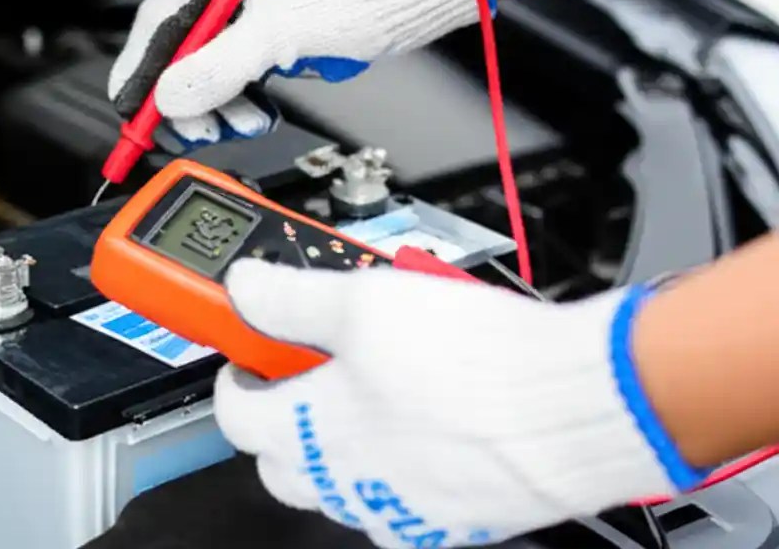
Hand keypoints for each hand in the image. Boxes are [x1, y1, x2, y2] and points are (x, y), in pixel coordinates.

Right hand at [107, 0, 481, 144]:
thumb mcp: (280, 31)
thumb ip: (219, 67)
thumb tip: (171, 97)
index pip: (157, 25)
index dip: (141, 75)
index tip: (133, 115)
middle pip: (177, 52)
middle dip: (187, 99)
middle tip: (198, 131)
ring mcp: (244, 8)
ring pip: (205, 70)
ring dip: (218, 106)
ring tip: (243, 123)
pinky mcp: (265, 32)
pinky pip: (233, 75)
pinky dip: (239, 101)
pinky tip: (256, 113)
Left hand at [214, 260, 706, 547]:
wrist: (578, 405)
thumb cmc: (475, 362)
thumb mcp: (363, 299)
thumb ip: (290, 296)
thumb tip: (244, 287)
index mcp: (307, 433)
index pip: (234, 414)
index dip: (236, 374)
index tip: (249, 350)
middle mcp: (345, 485)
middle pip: (281, 459)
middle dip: (282, 415)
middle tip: (309, 367)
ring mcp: (397, 511)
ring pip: (342, 485)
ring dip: (341, 444)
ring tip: (377, 390)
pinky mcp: (452, 525)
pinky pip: (402, 502)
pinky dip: (399, 469)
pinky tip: (427, 428)